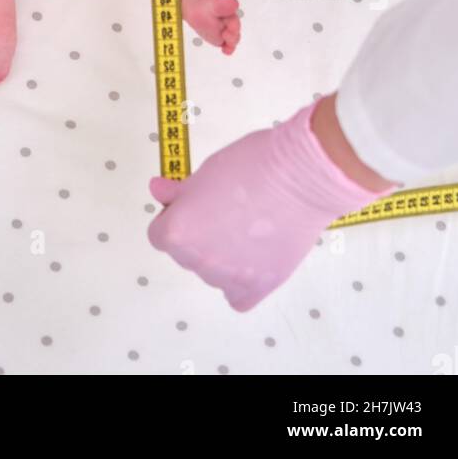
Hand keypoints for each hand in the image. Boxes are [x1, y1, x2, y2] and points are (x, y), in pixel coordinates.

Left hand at [146, 101, 393, 311]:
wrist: (300, 176)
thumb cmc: (250, 163)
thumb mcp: (205, 171)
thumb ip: (179, 192)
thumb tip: (157, 191)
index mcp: (177, 232)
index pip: (160, 234)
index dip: (176, 216)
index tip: (197, 204)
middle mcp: (198, 261)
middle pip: (186, 254)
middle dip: (199, 235)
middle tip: (227, 209)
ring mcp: (228, 278)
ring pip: (213, 273)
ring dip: (222, 256)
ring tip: (249, 225)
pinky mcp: (259, 287)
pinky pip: (237, 295)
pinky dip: (241, 281)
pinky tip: (253, 258)